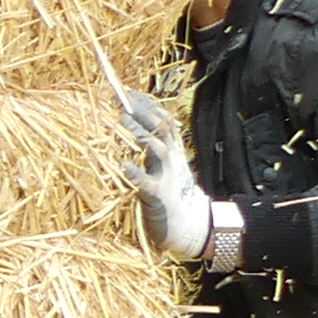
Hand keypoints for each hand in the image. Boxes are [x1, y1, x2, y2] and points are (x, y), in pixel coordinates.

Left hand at [122, 90, 217, 260]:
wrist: (194, 227)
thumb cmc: (174, 196)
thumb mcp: (166, 167)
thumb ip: (154, 148)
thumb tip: (136, 127)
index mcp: (173, 152)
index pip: (162, 120)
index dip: (146, 104)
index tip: (128, 91)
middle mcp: (172, 160)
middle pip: (161, 127)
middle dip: (143, 110)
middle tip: (123, 98)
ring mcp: (168, 177)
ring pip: (157, 149)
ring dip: (140, 133)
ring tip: (122, 120)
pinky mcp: (160, 197)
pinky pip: (148, 183)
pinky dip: (137, 173)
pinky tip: (124, 166)